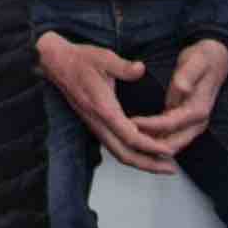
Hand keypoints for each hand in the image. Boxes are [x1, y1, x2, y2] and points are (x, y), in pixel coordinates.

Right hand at [33, 29, 174, 170]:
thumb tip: (140, 69)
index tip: (169, 151)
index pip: (130, 136)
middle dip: (149, 164)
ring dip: (141, 162)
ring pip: (119, 153)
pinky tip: (145, 151)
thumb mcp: (104, 58)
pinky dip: (132, 153)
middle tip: (171, 169)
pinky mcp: (96, 125)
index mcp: (103, 109)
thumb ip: (123, 67)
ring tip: (162, 165)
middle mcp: (99, 123)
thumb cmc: (81, 60)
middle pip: (124, 154)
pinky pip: (115, 146)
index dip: (150, 146)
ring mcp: (96, 126)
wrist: (57, 63)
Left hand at [136, 40, 227, 161]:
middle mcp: (197, 123)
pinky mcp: (186, 125)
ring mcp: (192, 126)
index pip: (170, 124)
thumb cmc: (203, 59)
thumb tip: (182, 88)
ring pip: (170, 146)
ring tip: (129, 139)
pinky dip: (155, 142)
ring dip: (151, 146)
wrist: (216, 60)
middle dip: (149, 145)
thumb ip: (187, 75)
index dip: (150, 125)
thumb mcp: (196, 61)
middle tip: (126, 136)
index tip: (130, 122)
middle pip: (171, 144)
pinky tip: (139, 137)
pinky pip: (170, 139)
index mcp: (198, 110)